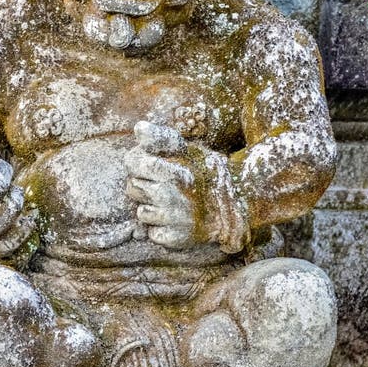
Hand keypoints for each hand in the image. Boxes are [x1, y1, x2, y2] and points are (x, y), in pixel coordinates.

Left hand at [125, 121, 197, 248]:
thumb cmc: (205, 174)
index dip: (136, 161)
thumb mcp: (188, 150)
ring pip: (141, 212)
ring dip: (150, 208)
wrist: (235, 205)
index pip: (133, 163)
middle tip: (162, 184)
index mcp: (174, 171)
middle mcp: (171, 196)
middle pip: (132, 187)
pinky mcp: (176, 238)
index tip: (148, 163)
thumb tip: (138, 128)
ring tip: (170, 202)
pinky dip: (160, 228)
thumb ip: (161, 139)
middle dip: (142, 184)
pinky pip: (152, 234)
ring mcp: (173, 219)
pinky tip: (175, 220)